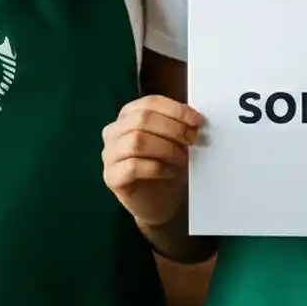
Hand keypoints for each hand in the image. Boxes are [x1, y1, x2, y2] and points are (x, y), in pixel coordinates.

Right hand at [102, 96, 203, 226]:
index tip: (196, 120)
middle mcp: (114, 132)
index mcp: (128, 116)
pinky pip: (132, 166)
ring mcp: (109, 155)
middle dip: (172, 128)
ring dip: (166, 149)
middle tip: (192, 139)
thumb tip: (193, 119)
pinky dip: (157, 168)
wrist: (160, 202)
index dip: (175, 110)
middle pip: (141, 119)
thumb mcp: (176, 141)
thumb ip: (179, 126)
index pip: (150, 103)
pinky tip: (169, 172)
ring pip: (136, 141)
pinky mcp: (111, 177)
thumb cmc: (167, 166)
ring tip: (181, 159)